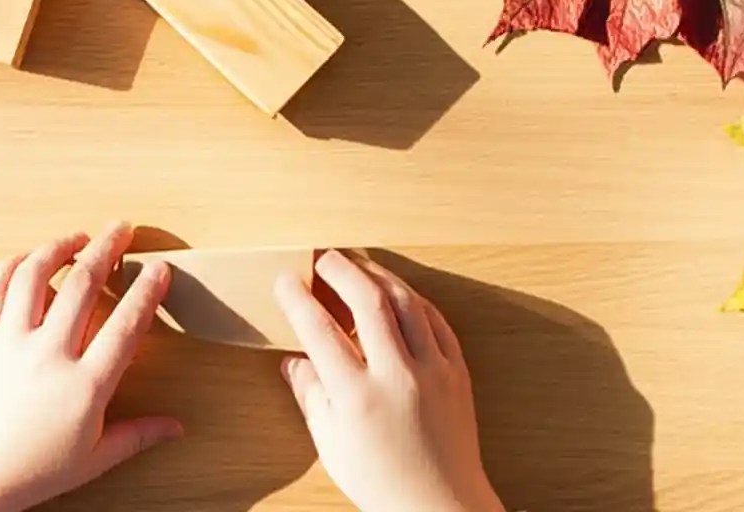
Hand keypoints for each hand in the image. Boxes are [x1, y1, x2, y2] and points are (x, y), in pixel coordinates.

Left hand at [0, 223, 181, 511]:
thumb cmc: (30, 473)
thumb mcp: (93, 459)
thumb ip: (138, 435)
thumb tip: (177, 427)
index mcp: (85, 387)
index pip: (126, 325)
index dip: (148, 291)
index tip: (160, 270)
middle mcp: (47, 355)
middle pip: (83, 284)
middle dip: (107, 248)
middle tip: (121, 229)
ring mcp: (9, 342)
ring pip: (36, 273)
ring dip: (59, 247)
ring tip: (77, 237)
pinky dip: (12, 264)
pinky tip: (28, 259)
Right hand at [276, 251, 502, 511]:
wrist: (440, 506)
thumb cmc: (382, 482)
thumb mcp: (330, 444)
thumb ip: (311, 395)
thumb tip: (294, 360)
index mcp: (357, 396)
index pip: (320, 329)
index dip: (298, 298)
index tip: (286, 280)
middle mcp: (397, 376)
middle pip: (367, 299)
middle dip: (340, 268)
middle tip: (323, 256)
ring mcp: (432, 370)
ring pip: (406, 301)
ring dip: (378, 275)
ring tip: (358, 264)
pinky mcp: (457, 372)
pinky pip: (436, 320)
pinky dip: (413, 299)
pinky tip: (398, 292)